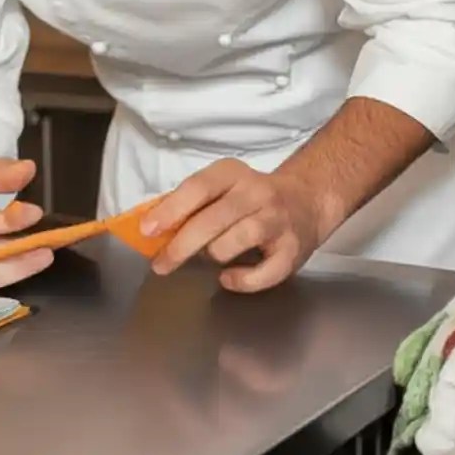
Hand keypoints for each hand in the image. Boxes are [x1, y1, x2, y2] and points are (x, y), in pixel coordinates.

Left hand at [140, 158, 337, 292]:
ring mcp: (277, 220)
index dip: (171, 210)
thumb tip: (150, 226)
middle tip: (161, 265)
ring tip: (209, 258)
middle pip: (212, 220)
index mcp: (232, 174)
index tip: (147, 230)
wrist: (307, 200)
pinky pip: (264, 272)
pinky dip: (242, 280)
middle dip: (180, 246)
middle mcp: (257, 193)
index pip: (197, 188)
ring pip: (235, 242)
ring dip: (213, 256)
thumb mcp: (221, 187)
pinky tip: (228, 278)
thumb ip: (189, 202)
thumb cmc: (249, 198)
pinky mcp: (293, 249)